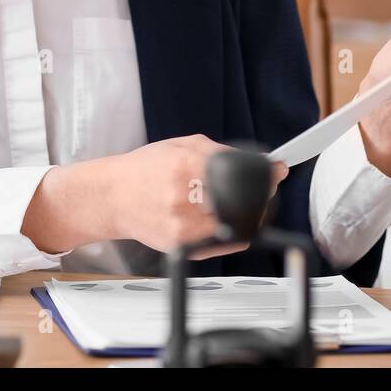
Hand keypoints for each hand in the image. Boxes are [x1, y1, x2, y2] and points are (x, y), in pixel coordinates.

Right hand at [108, 135, 289, 260]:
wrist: (113, 197)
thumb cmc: (145, 169)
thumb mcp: (180, 145)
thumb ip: (218, 151)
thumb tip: (258, 161)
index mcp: (186, 164)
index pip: (242, 171)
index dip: (267, 174)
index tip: (277, 172)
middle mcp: (184, 195)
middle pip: (244, 200)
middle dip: (261, 194)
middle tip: (262, 189)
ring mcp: (183, 223)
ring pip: (237, 224)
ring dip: (249, 215)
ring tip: (235, 204)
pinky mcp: (181, 245)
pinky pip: (223, 243)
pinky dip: (233, 232)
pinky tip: (223, 220)